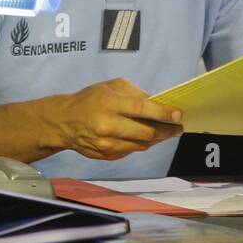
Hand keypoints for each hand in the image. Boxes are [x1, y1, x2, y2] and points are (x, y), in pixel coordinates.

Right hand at [43, 78, 182, 160]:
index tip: (178, 115)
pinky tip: (148, 138)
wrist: (64, 122)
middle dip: (166, 131)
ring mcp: (107, 144)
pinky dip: (142, 144)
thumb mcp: (111, 87)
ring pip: (141, 145)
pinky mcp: (106, 155)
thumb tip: (158, 104)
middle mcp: (108, 126)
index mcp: (109, 104)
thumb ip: (135, 93)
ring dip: (157, 139)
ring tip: (166, 133)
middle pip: (146, 133)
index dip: (163, 113)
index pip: (142, 109)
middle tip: (178, 128)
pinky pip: (132, 151)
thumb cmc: (90, 99)